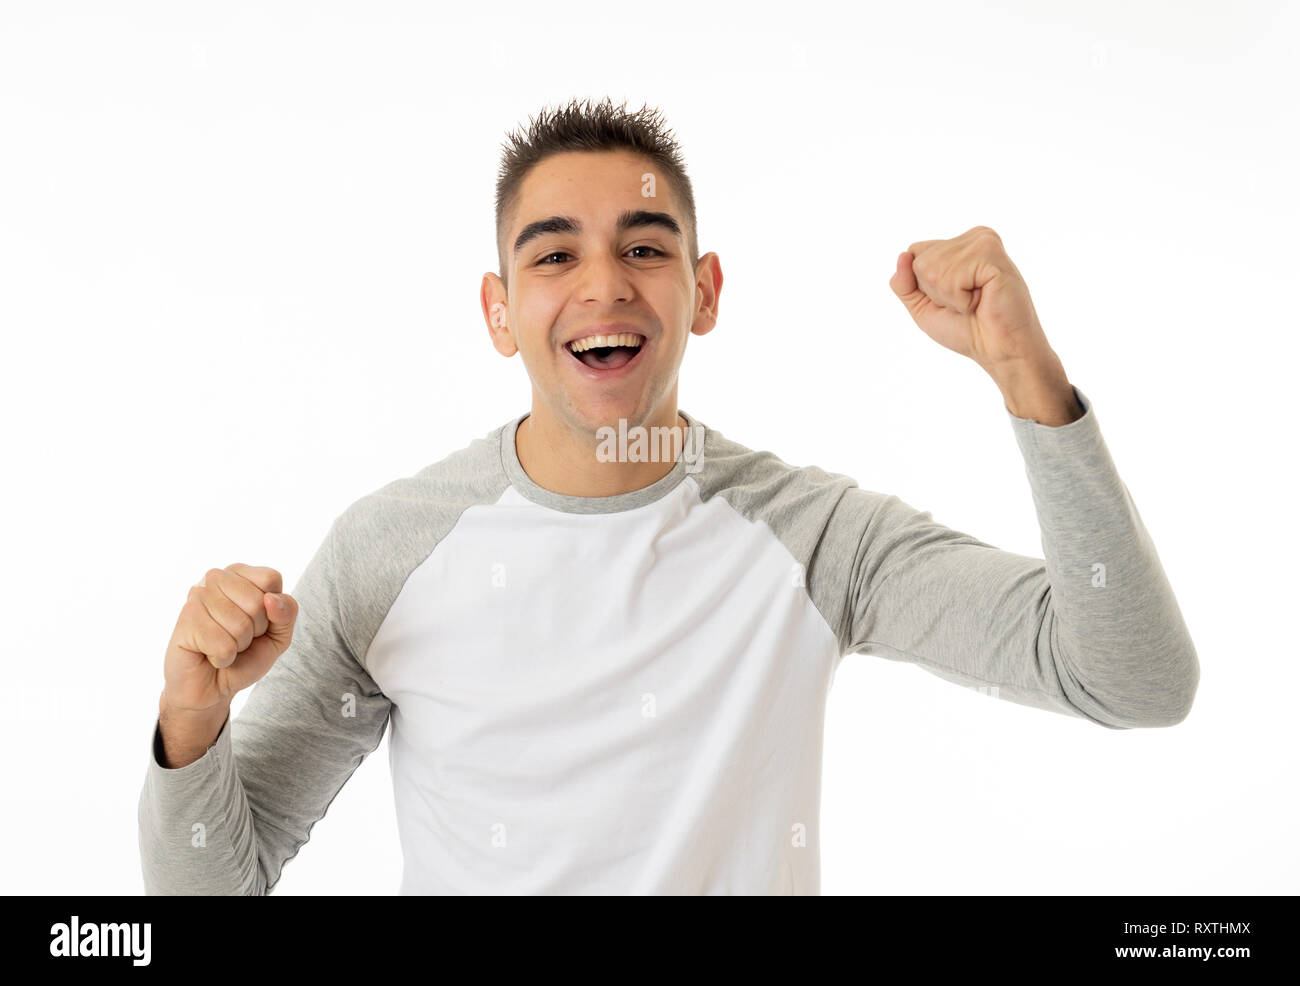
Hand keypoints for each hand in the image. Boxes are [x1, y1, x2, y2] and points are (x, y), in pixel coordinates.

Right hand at [161, 563, 298, 715]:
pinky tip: (209, 654)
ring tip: (223, 645)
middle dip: (255, 631)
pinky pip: (223, 644)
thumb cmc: (245, 656)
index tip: (258, 623)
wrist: (211, 686)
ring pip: (240, 625)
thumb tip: (272, 598)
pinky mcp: (185, 619)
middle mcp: (216, 577)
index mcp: (240, 573)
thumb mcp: (278, 636)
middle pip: (257, 602)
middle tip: (237, 638)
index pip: (271, 579)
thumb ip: (287, 613)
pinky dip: (223, 658)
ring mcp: (197, 595)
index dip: (272, 610)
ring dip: (238, 645)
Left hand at [888, 225, 1054, 376]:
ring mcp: (984, 241)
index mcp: (959, 244)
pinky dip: (961, 299)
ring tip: (975, 301)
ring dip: (949, 297)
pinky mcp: (992, 254)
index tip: (952, 298)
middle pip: (920, 261)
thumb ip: (904, 283)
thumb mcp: (922, 306)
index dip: (923, 286)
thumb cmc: (966, 329)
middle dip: (935, 292)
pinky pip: (951, 277)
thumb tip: (902, 255)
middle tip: (966, 302)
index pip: (914, 254)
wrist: (999, 350)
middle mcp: (973, 237)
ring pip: (931, 268)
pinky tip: (983, 300)